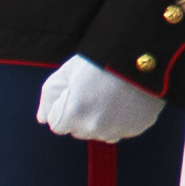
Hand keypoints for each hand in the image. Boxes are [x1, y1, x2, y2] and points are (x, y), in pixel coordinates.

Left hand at [36, 53, 167, 145]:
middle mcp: (94, 127)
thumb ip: (49, 97)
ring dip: (101, 120)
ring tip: (110, 95)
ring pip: (100, 132)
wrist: (142, 52)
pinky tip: (124, 100)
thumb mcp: (66, 72)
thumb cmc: (99, 59)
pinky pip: (121, 130)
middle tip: (94, 91)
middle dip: (81, 115)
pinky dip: (121, 119)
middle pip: (78, 130)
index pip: (58, 125)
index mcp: (74, 112)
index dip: (64, 106)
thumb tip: (42, 119)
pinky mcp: (136, 128)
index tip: (76, 91)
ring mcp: (117, 129)